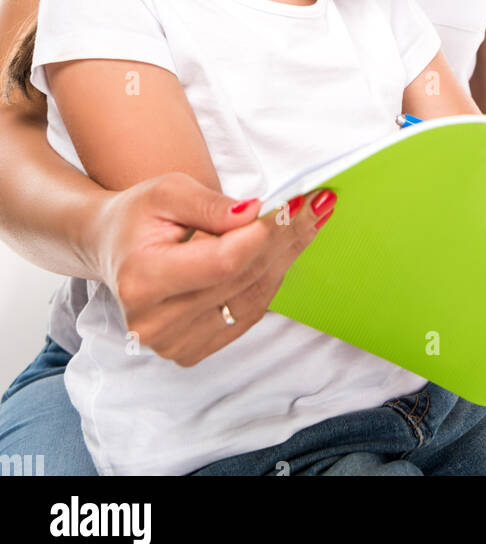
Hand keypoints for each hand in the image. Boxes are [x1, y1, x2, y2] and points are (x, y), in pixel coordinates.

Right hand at [94, 172, 335, 364]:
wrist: (112, 249)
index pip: (221, 263)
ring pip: (251, 299)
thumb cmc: (138, 216)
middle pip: (241, 280)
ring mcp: (173, 344)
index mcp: (142, 280)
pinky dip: (270, 281)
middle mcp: (154, 323)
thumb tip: (255, 213)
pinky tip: (286, 250)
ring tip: (309, 221)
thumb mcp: (167, 192)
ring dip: (286, 258)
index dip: (262, 236)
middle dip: (284, 239)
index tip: (292, 203)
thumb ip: (210, 204)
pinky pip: (246, 315)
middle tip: (315, 205)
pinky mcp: (190, 351)